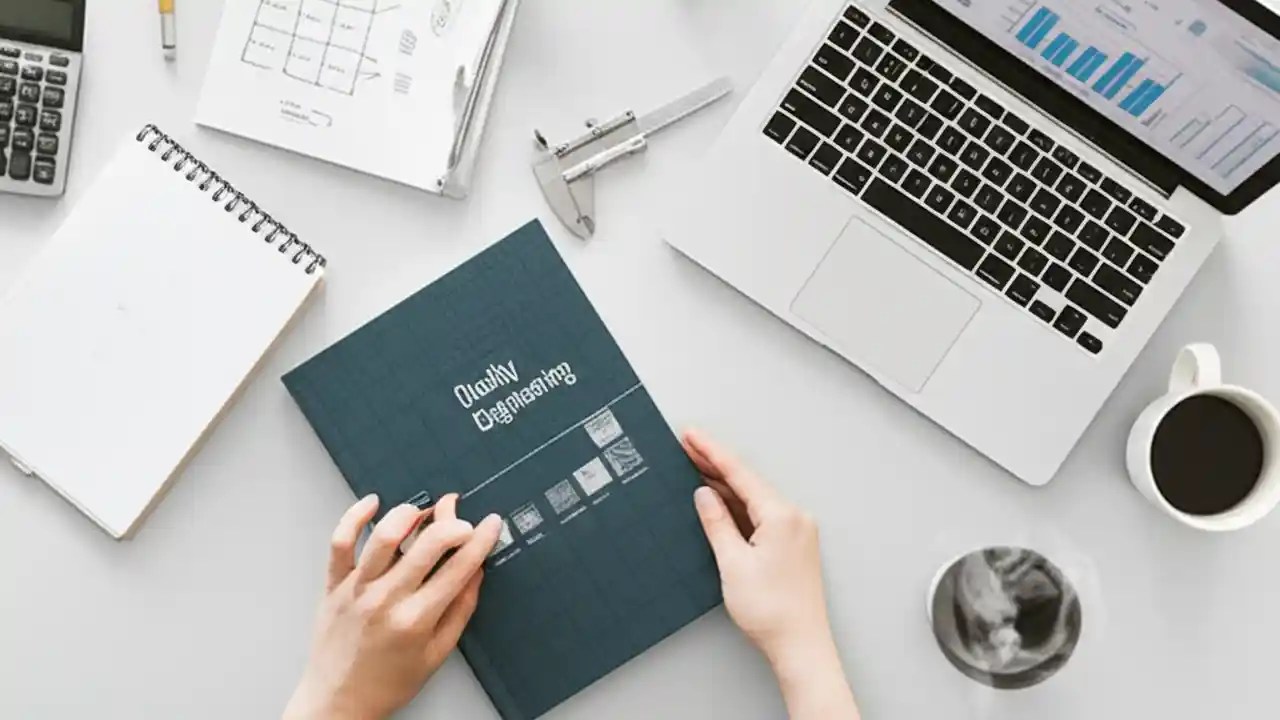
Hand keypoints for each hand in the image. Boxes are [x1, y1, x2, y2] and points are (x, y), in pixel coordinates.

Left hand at [284, 494, 502, 719]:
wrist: (338, 702)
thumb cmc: (388, 683)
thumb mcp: (436, 654)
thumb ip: (460, 610)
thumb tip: (476, 571)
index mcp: (416, 620)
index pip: (458, 568)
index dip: (481, 540)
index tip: (492, 524)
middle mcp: (386, 600)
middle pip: (428, 544)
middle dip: (454, 523)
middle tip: (462, 519)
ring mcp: (357, 589)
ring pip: (385, 535)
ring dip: (410, 514)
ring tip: (423, 513)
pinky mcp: (334, 585)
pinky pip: (341, 542)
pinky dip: (355, 516)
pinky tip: (373, 503)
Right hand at [684, 429, 858, 719]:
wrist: (801, 646)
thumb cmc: (772, 612)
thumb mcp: (733, 563)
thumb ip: (716, 523)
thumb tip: (704, 496)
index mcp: (781, 516)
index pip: (740, 473)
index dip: (711, 451)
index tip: (692, 435)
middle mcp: (794, 517)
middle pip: (748, 482)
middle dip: (716, 464)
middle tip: (687, 446)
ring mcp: (796, 530)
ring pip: (754, 498)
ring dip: (726, 485)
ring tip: (696, 468)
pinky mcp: (793, 544)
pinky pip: (762, 514)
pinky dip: (739, 506)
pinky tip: (720, 500)